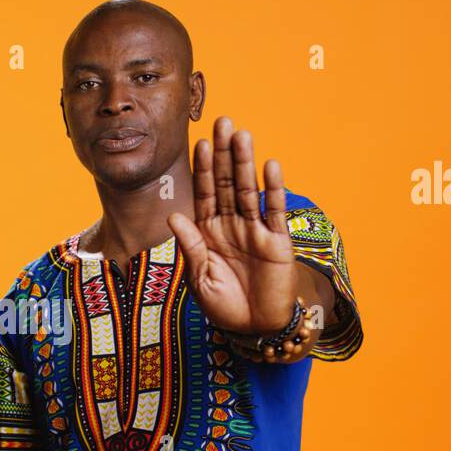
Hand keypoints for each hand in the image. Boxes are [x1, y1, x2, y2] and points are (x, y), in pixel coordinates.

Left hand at [167, 117, 297, 334]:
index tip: (199, 143)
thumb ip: (190, 246)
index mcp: (208, 231)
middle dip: (223, 153)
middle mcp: (231, 224)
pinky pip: (273, 211)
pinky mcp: (277, 241)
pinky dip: (271, 189)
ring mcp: (255, 230)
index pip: (203, 193)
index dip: (201, 169)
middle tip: (223, 121)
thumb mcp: (200, 278)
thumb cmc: (224, 306)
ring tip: (242, 135)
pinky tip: (269, 166)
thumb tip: (173, 214)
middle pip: (225, 182)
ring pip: (248, 190)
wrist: (254, 329)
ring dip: (245, 162)